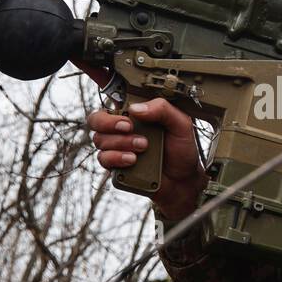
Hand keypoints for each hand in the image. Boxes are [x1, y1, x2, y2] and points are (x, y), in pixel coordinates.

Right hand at [76, 59, 207, 220]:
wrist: (184, 179)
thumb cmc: (182, 149)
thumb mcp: (180, 124)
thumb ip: (162, 109)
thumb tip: (135, 108)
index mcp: (136, 115)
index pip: (111, 102)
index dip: (109, 102)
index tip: (126, 116)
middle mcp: (123, 130)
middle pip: (97, 120)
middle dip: (110, 123)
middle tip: (130, 128)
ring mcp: (117, 147)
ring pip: (100, 140)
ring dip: (120, 142)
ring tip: (143, 147)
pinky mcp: (116, 165)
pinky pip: (103, 159)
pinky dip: (116, 158)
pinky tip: (132, 160)